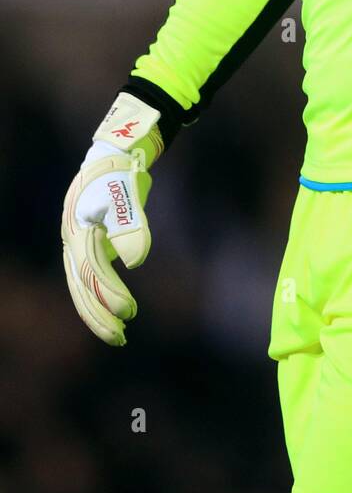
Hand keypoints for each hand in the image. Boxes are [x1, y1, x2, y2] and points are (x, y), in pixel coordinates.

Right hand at [61, 92, 162, 346]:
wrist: (113, 155)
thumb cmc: (120, 173)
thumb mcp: (127, 195)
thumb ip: (130, 226)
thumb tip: (135, 262)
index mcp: (79, 231)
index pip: (92, 272)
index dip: (109, 294)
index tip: (130, 312)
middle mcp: (74, 242)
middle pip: (82, 287)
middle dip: (99, 315)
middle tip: (122, 338)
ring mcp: (80, 245)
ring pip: (84, 287)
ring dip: (99, 311)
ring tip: (121, 334)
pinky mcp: (91, 246)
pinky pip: (91, 279)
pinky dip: (102, 297)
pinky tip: (118, 310)